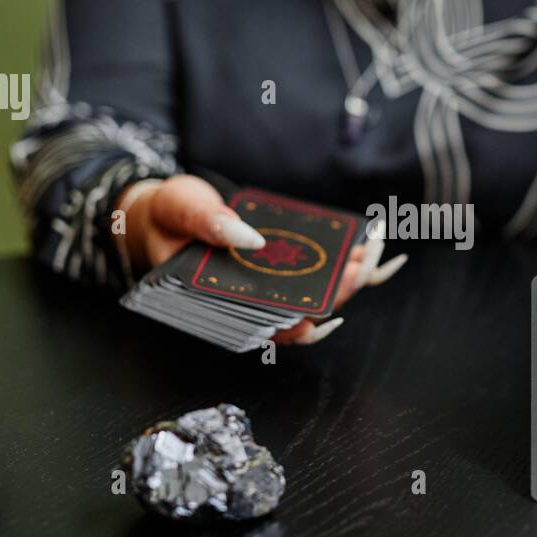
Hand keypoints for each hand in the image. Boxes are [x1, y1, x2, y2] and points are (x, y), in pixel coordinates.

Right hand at [117, 176, 405, 345]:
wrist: (166, 211)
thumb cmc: (167, 215)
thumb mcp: (179, 208)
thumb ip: (208, 222)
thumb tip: (252, 239)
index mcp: (217, 300)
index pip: (261, 327)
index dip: (294, 328)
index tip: (321, 318)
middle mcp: (246, 299)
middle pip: (297, 310)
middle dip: (333, 292)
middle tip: (359, 268)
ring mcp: (266, 284)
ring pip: (313, 292)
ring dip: (346, 276)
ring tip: (371, 251)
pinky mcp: (279, 265)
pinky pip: (315, 270)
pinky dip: (342, 260)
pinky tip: (368, 244)